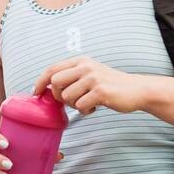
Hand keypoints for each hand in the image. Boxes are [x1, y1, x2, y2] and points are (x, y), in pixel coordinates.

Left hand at [32, 56, 146, 114]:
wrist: (137, 89)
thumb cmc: (110, 84)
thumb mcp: (90, 73)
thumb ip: (72, 77)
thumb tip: (47, 88)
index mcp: (81, 61)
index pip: (51, 69)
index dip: (40, 82)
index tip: (36, 93)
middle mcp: (86, 67)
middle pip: (55, 82)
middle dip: (58, 96)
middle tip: (70, 101)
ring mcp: (93, 78)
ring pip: (67, 97)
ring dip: (74, 105)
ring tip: (87, 103)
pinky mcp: (100, 91)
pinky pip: (80, 106)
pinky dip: (85, 111)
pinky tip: (95, 107)